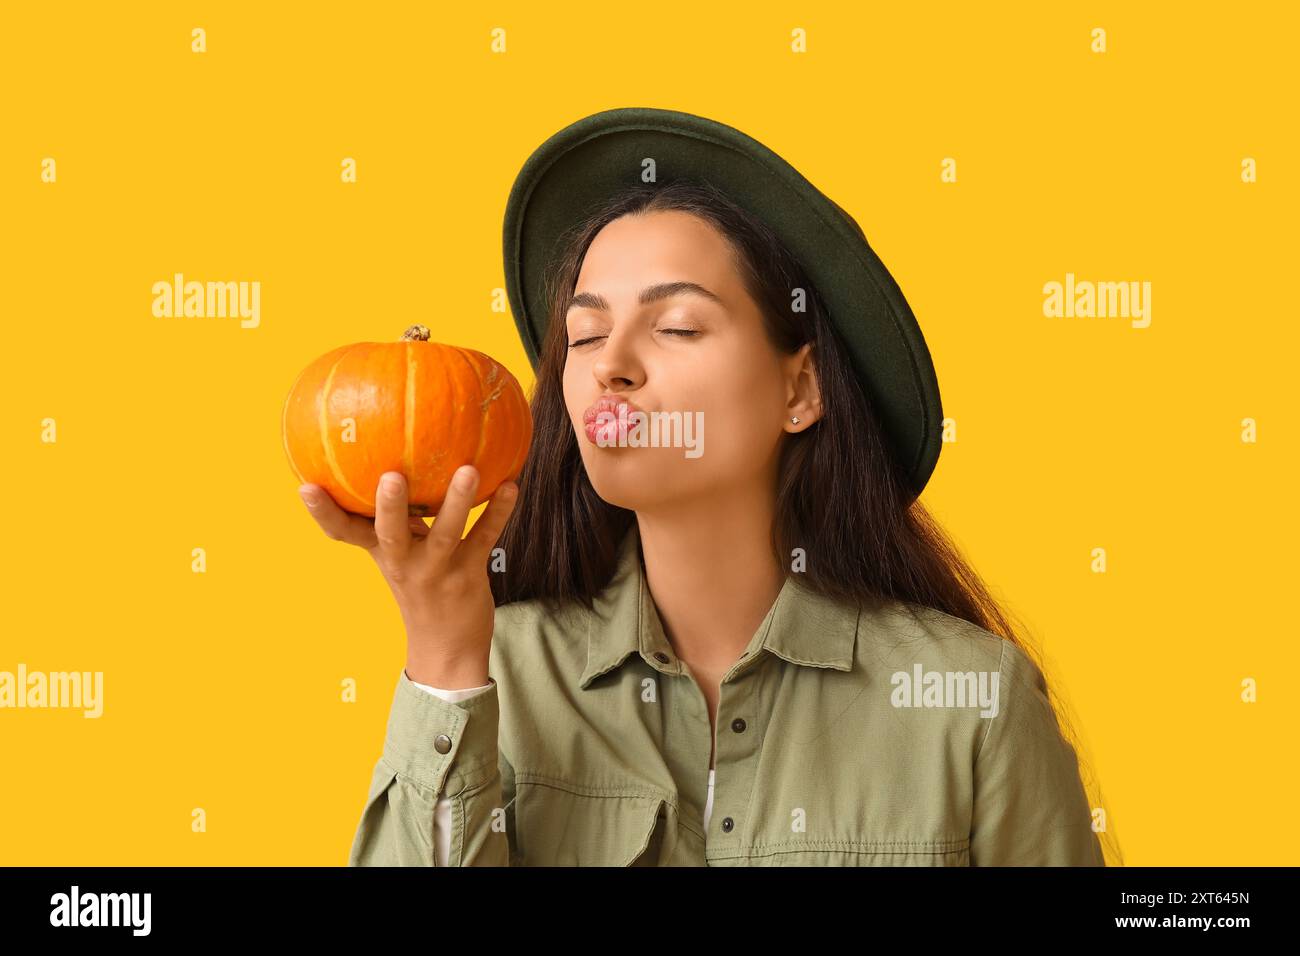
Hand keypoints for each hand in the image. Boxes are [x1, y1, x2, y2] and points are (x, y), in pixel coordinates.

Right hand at [297, 466, 517, 686]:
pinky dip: (499, 512)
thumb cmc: (421, 588)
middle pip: (390, 534)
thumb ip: (394, 518)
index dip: (323, 513)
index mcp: (381, 554)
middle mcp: (404, 564)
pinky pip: (484, 539)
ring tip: (468, 470)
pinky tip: (511, 485)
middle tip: (390, 477)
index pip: (343, 533)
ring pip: (445, 535)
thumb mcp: (398, 556)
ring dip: (457, 502)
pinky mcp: (468, 576)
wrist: (447, 649)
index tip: (305, 486)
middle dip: (388, 507)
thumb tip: (389, 460)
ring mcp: (436, 572)